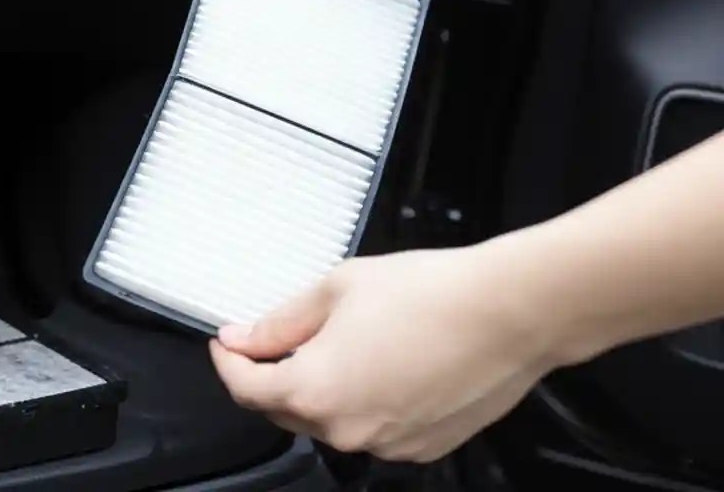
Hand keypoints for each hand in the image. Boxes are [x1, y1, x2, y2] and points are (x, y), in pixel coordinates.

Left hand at [209, 246, 557, 461]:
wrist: (510, 312)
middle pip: (284, 410)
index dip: (229, 363)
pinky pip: (372, 428)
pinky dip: (363, 402)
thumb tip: (244, 338)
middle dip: (271, 376)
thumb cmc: (429, 294)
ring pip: (331, 421)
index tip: (228, 343)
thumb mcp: (336, 290)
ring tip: (342, 343)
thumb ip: (280, 322)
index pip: (246, 389)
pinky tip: (381, 364)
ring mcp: (387, 445)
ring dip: (321, 389)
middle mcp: (347, 430)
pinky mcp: (422, 447)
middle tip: (274, 338)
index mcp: (315, 391)